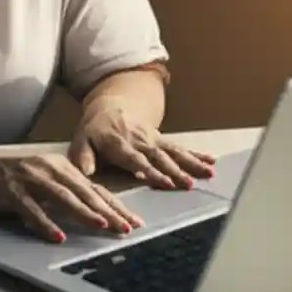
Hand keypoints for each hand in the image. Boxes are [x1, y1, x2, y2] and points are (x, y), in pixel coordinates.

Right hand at [0, 152, 143, 242]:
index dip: (115, 205)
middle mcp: (49, 169)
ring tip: (101, 227)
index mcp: (60, 166)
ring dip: (84, 213)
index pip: (95, 188)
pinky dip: (46, 223)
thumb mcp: (42, 180)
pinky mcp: (12, 191)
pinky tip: (57, 237)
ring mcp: (31, 179)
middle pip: (85, 192)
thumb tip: (93, 212)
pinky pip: (32, 210)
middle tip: (126, 229)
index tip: (133, 221)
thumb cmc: (8, 178)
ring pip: (63, 198)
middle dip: (108, 212)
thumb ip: (65, 192)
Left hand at [68, 98, 215, 188]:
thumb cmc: (94, 130)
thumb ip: (83, 157)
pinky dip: (196, 154)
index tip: (166, 183)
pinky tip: (211, 162)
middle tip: (189, 184)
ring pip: (174, 151)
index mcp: (119, 143)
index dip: (152, 172)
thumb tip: (85, 173)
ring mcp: (153, 139)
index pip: (137, 160)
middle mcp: (140, 140)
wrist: (109, 107)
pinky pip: (180, 147)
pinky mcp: (161, 139)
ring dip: (191, 163)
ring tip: (208, 173)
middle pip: (160, 157)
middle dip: (175, 170)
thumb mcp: (81, 141)